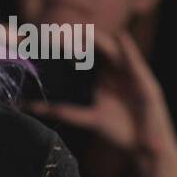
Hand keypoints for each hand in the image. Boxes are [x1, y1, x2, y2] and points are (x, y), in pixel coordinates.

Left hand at [24, 29, 176, 171]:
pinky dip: (129, 49)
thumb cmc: (119, 129)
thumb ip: (62, 110)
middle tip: (57, 31)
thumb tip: (30, 107)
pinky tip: (121, 37)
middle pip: (96, 47)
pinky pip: (137, 62)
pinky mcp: (146, 82)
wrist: (145, 146)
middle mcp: (116, 71)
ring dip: (99, 38)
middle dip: (78, 37)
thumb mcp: (87, 117)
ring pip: (114, 50)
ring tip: (82, 30)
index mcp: (102, 76)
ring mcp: (132, 75)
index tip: (46, 38)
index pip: (83, 54)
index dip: (67, 44)